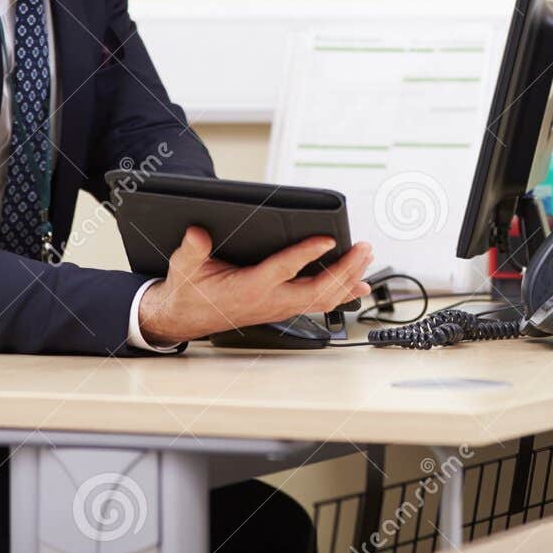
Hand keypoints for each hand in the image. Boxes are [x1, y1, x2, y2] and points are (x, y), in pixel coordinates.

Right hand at [138, 226, 373, 345]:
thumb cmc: (189, 292)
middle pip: (317, 289)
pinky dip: (342, 294)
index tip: (328, 239)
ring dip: (348, 280)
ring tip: (367, 260)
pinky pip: (320, 304)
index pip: (283, 270)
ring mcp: (280, 307)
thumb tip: (198, 233)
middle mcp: (270, 301)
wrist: (186, 319)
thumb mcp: (184, 268)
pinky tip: (360, 285)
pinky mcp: (284, 308)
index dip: (306, 254)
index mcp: (249, 288)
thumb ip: (192, 250)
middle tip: (363, 248)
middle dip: (344, 270)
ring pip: (323, 299)